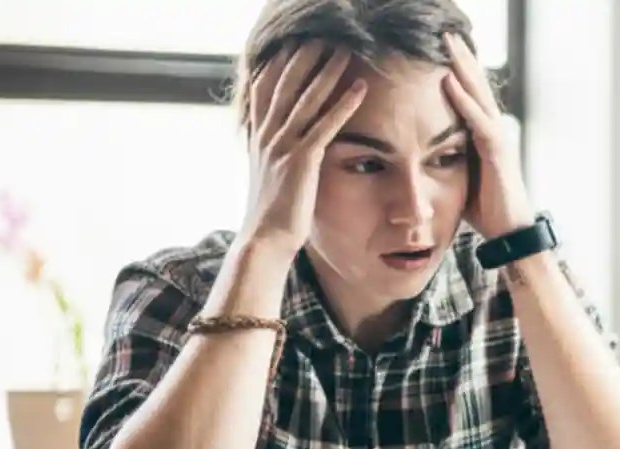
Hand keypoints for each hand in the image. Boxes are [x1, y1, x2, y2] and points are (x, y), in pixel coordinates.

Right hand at [239, 41, 366, 257]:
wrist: (264, 240)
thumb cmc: (272, 216)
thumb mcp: (270, 178)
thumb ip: (275, 158)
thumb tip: (280, 152)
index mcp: (259, 139)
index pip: (266, 91)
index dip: (278, 65)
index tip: (290, 45)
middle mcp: (267, 137)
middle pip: (285, 85)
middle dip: (303, 58)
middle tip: (321, 37)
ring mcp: (283, 148)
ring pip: (306, 99)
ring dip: (326, 72)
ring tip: (344, 50)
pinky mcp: (301, 162)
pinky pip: (325, 126)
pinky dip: (343, 104)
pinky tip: (360, 88)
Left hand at [441, 33, 535, 238]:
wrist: (510, 233)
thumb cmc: (487, 208)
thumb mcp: (462, 176)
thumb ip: (450, 158)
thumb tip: (427, 153)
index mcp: (485, 135)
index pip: (471, 95)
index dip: (459, 71)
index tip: (443, 49)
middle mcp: (494, 131)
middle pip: (476, 86)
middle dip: (461, 59)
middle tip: (446, 33)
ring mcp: (498, 140)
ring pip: (479, 95)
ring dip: (463, 68)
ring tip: (449, 44)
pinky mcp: (496, 153)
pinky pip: (478, 121)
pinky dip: (464, 101)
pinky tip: (450, 81)